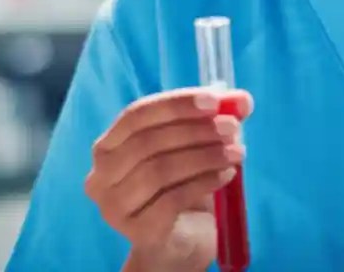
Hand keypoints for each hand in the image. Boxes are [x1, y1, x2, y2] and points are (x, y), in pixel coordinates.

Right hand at [85, 87, 252, 271]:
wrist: (180, 243)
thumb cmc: (180, 188)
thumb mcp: (195, 147)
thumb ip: (213, 119)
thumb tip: (242, 100)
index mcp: (107, 147)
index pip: (136, 115)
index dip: (175, 104)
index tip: (214, 101)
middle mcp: (101, 176)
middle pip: (148, 142)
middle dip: (195, 130)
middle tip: (232, 127)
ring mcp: (115, 207)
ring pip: (160, 170)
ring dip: (204, 156)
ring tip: (236, 153)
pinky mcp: (137, 231)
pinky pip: (171, 200)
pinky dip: (203, 182)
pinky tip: (226, 175)